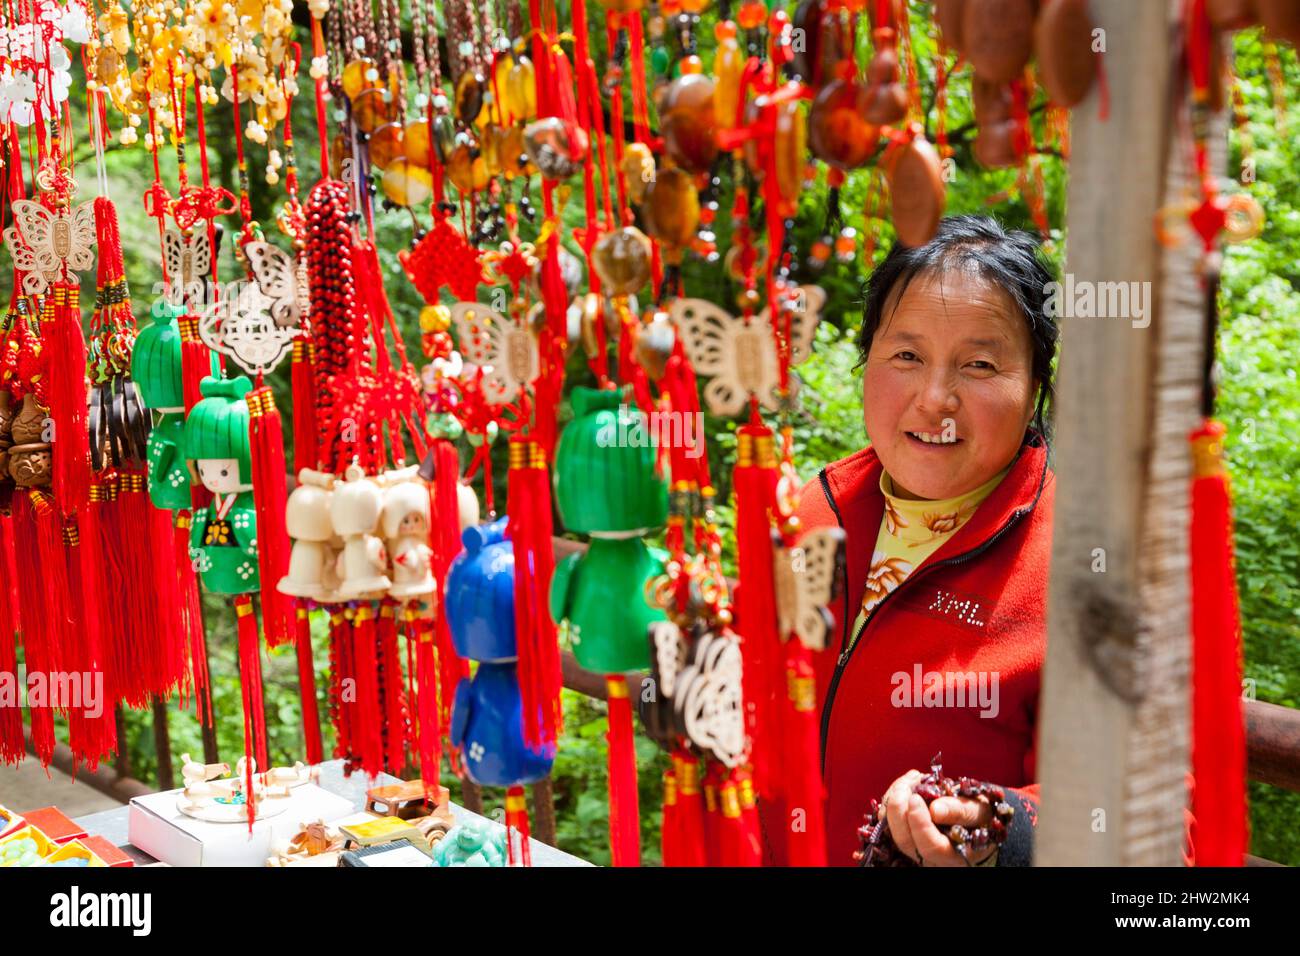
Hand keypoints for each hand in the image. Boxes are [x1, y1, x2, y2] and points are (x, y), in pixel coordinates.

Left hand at [882, 770, 997, 866]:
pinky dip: (892, 799)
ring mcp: (915, 848)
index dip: (920, 824)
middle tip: (909, 781)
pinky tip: (907, 783)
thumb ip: (962, 812)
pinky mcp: (905, 834)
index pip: (930, 847)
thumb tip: (935, 809)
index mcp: (954, 857)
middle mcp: (930, 858)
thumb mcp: (981, 813)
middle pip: (904, 840)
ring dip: (894, 799)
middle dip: (899, 808)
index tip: (915, 798)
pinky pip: (889, 820)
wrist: (976, 822)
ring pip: (891, 830)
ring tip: (911, 778)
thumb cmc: (983, 819)